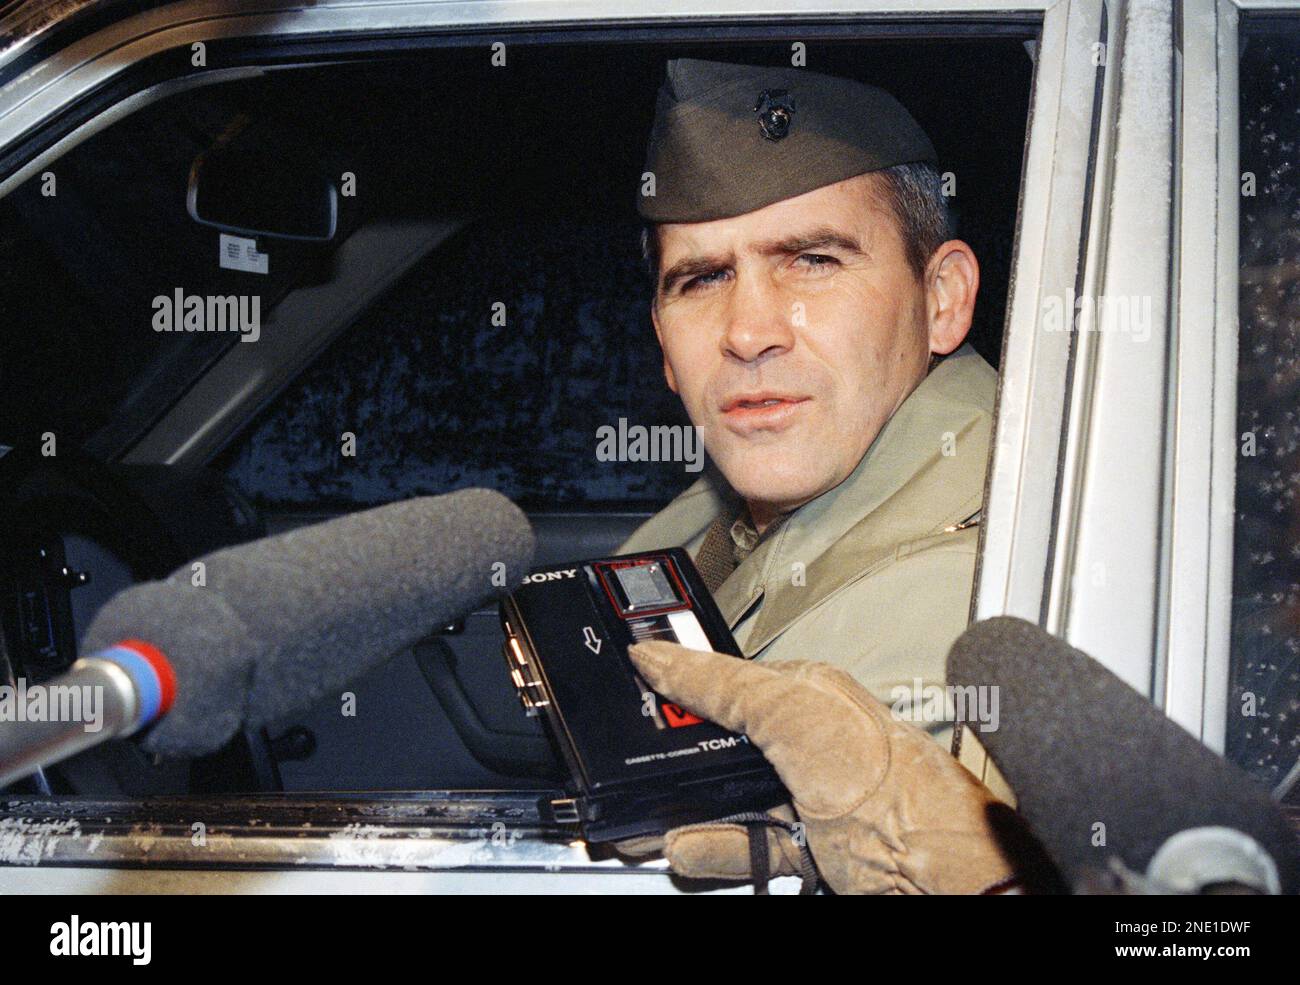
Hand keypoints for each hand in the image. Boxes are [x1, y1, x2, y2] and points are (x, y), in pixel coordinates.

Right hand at [627, 641, 1018, 894]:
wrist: (933, 870)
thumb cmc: (888, 783)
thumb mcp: (790, 714)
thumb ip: (722, 683)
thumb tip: (659, 654)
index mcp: (807, 692)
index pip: (726, 677)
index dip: (679, 683)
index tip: (633, 686)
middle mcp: (806, 740)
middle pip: (722, 741)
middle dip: (674, 754)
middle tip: (631, 758)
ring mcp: (805, 796)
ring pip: (728, 797)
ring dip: (687, 805)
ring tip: (648, 812)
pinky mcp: (806, 845)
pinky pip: (745, 842)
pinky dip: (713, 845)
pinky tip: (687, 843)